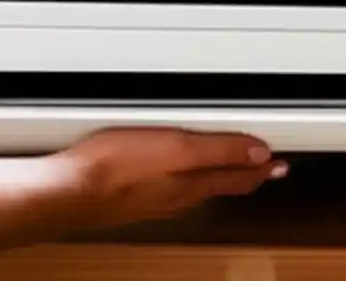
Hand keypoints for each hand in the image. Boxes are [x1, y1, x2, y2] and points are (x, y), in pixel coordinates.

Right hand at [52, 128, 287, 228]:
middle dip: (244, 173)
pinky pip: (168, 184)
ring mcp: (152, 196)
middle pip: (220, 183)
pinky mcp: (128, 193)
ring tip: (230, 169)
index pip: (239, 177)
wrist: (64, 192)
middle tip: (264, 167)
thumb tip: (259, 154)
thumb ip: (221, 150)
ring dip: (217, 175)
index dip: (263, 168)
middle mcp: (176, 194)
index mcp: (192, 182)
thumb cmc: (113, 170)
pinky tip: (176, 172)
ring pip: (195, 186)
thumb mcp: (178, 149)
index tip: (281, 163)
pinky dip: (184, 177)